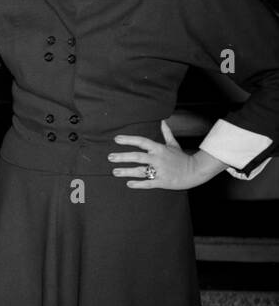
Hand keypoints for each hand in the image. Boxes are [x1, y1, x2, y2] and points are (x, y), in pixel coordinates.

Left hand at [108, 120, 224, 189]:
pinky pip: (148, 183)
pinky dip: (138, 184)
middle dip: (122, 157)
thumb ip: (166, 133)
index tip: (116, 139)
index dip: (129, 140)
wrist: (196, 171)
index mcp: (159, 149)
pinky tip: (128, 183)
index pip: (142, 142)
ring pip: (140, 171)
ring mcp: (160, 171)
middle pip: (137, 157)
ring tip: (114, 172)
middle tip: (110, 157)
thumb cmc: (182, 158)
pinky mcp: (163, 182)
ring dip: (126, 172)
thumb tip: (162, 121)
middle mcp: (158, 159)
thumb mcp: (174, 144)